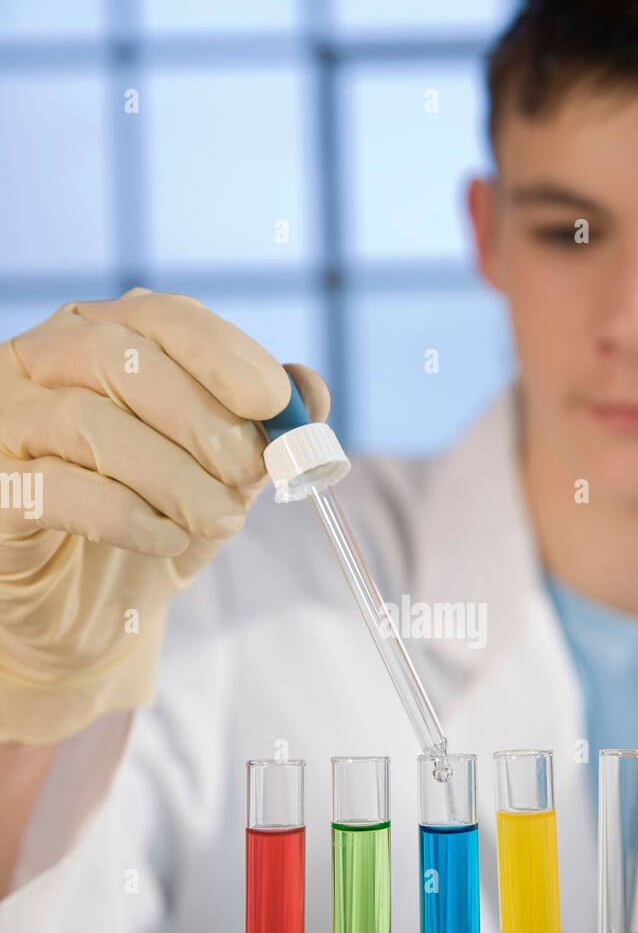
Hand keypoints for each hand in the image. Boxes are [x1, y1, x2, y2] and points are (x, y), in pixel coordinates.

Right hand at [0, 287, 329, 742]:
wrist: (84, 615)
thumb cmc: (149, 527)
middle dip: (201, 420)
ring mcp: (2, 422)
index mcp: (98, 336)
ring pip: (83, 420)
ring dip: (171, 474)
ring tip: (219, 521)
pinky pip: (50, 487)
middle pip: (118, 358)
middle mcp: (37, 363)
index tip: (274, 401)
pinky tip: (164, 538)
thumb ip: (260, 431)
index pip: (160, 317)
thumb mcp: (219, 478)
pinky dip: (122, 514)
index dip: (223, 354)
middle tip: (248, 478)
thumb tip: (312, 388)